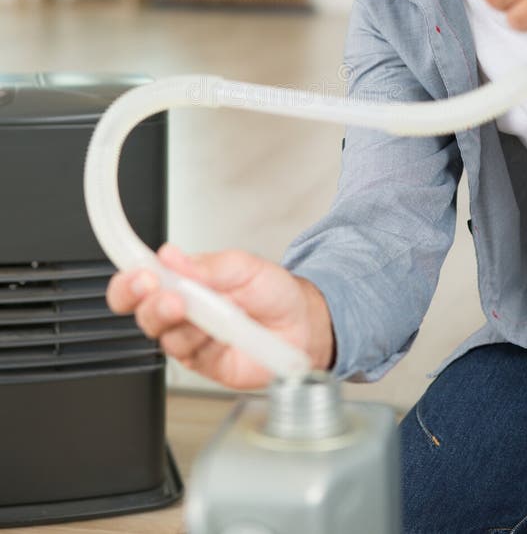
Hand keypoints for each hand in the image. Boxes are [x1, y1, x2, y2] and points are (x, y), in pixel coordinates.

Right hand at [106, 243, 334, 389]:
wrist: (302, 323)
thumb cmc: (271, 291)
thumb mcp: (242, 266)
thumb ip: (207, 266)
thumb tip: (171, 256)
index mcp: (182, 280)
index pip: (140, 281)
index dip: (130, 279)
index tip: (138, 273)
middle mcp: (181, 310)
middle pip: (142, 310)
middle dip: (146, 300)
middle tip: (158, 289)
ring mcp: (190, 338)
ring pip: (163, 334)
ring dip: (175, 319)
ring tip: (193, 306)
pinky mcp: (204, 363)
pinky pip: (189, 355)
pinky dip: (200, 340)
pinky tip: (216, 331)